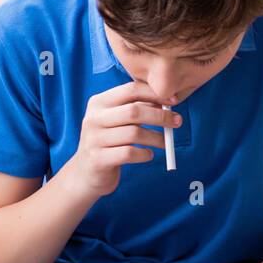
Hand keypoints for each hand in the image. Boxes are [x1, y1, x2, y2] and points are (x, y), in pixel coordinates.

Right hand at [65, 80, 180, 198]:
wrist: (86, 172)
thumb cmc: (109, 141)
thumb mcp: (117, 120)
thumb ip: (136, 108)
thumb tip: (166, 100)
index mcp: (99, 103)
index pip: (131, 90)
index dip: (155, 94)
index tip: (173, 101)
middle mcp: (93, 118)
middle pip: (134, 111)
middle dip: (160, 116)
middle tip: (177, 122)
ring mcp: (94, 139)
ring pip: (134, 133)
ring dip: (156, 138)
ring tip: (165, 143)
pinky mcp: (98, 159)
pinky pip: (129, 153)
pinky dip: (144, 154)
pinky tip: (148, 155)